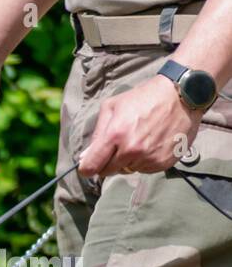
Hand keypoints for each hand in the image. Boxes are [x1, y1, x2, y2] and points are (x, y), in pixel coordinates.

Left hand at [78, 75, 202, 177]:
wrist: (182, 95)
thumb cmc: (144, 98)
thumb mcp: (112, 107)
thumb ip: (96, 134)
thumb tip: (84, 157)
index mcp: (115, 135)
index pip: (91, 167)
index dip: (87, 168)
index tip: (88, 165)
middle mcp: (132, 150)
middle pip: (107, 172)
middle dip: (108, 162)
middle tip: (118, 145)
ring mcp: (149, 158)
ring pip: (127, 170)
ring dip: (129, 160)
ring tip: (140, 139)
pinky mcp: (164, 162)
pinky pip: (145, 170)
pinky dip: (145, 161)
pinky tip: (152, 143)